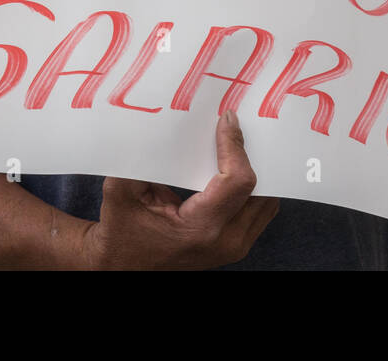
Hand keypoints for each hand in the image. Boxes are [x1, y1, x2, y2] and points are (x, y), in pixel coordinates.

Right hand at [81, 111, 279, 269]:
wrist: (122, 266)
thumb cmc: (121, 231)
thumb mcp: (121, 190)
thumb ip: (142, 158)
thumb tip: (168, 122)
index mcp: (200, 228)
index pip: (237, 181)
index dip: (235, 146)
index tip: (226, 120)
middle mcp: (225, 241)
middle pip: (259, 189)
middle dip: (249, 155)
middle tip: (234, 125)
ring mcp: (234, 248)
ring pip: (265, 201)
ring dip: (253, 171)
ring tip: (235, 143)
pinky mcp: (234, 247)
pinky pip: (258, 211)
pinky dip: (251, 188)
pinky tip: (233, 167)